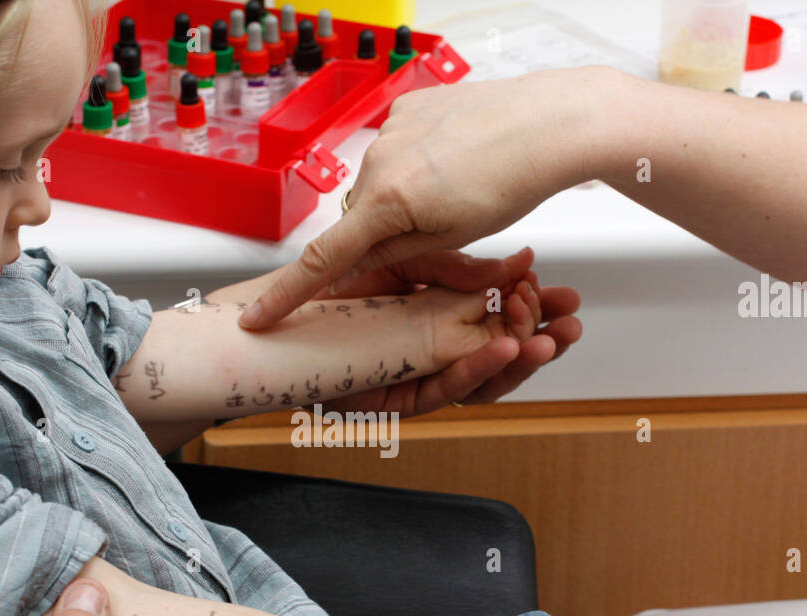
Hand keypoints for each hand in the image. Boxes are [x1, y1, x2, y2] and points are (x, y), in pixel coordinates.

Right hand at [239, 69, 607, 328]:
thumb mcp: (453, 239)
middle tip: (436, 230)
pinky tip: (457, 161)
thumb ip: (396, 253)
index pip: (323, 260)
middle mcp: (377, 161)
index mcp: (387, 203)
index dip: (287, 295)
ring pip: (380, 182)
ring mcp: (391, 128)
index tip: (258, 317)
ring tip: (459, 190)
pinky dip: (418, 162)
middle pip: (360, 216)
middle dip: (384, 232)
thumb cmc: (511, 183)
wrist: (548, 123)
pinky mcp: (407, 105)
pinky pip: (398, 147)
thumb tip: (359, 263)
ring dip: (404, 195)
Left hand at [320, 247, 581, 416]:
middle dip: (541, 343)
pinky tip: (499, 349)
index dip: (538, 315)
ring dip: (515, 361)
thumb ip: (459, 268)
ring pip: (479, 382)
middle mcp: (433, 356)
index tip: (565, 298)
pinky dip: (473, 370)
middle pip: (500, 358)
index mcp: (441, 324)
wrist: (271, 320)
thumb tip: (521, 261)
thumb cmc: (334, 291)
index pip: (502, 323)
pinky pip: (441, 390)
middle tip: (570, 327)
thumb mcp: (405, 263)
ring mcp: (416, 381)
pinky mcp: (394, 403)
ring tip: (542, 342)